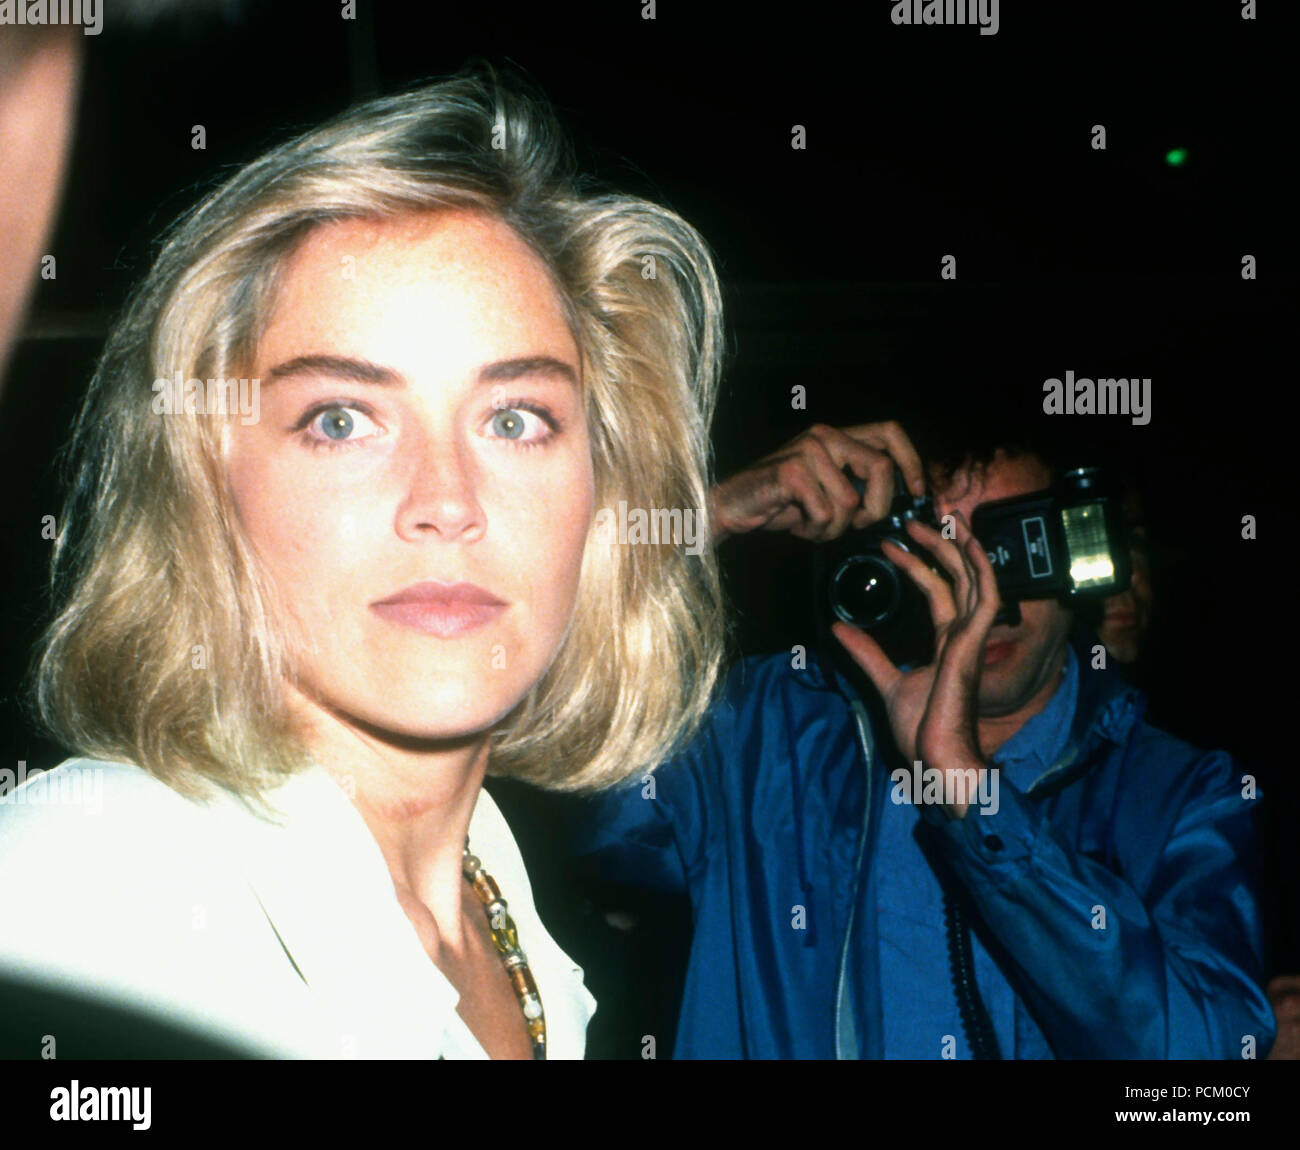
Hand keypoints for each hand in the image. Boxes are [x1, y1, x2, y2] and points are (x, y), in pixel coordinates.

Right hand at [707, 421, 924, 543]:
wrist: (729, 507)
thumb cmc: (780, 503)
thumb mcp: (826, 490)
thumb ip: (858, 486)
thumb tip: (902, 499)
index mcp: (837, 436)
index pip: (890, 432)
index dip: (911, 461)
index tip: (917, 491)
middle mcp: (825, 435)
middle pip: (882, 468)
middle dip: (877, 507)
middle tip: (856, 524)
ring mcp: (808, 450)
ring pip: (851, 501)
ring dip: (835, 527)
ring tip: (812, 526)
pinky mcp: (792, 471)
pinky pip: (826, 512)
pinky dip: (815, 530)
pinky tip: (797, 525)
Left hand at [831, 511, 998, 818]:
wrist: (937, 759)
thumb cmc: (922, 731)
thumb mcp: (885, 682)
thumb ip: (867, 653)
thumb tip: (838, 628)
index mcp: (947, 644)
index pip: (939, 592)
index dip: (917, 565)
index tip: (891, 545)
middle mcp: (963, 637)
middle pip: (956, 578)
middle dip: (938, 546)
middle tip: (913, 520)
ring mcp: (971, 639)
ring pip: (973, 579)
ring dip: (959, 546)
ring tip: (942, 518)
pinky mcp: (972, 645)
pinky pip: (985, 597)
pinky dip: (980, 568)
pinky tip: (968, 544)